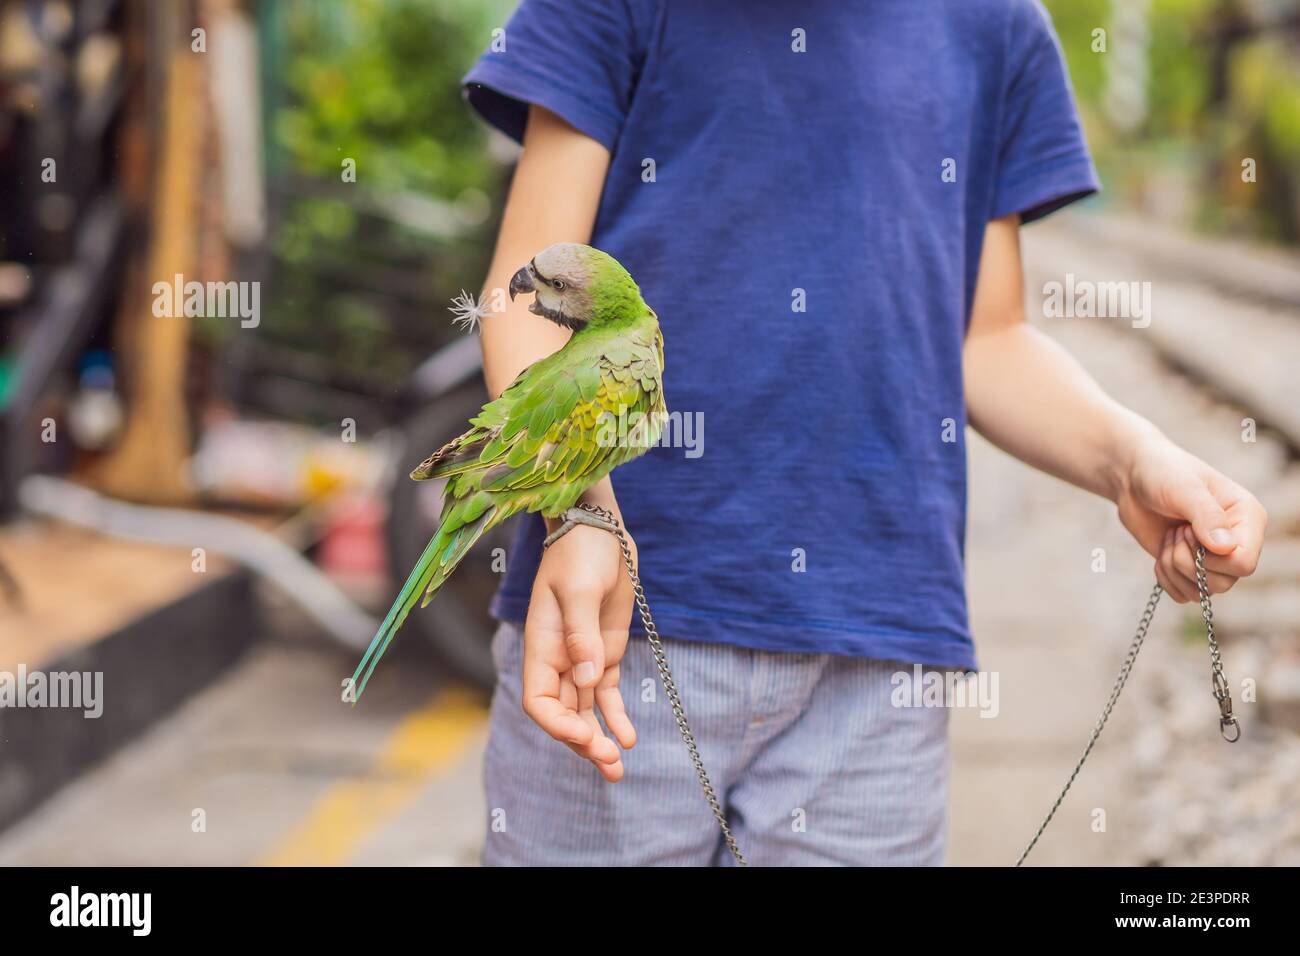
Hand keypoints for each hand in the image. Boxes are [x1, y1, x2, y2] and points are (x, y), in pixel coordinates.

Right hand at [521, 505, 637, 781]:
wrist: (599, 529)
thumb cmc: (580, 553)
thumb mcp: (579, 589)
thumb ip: (582, 635)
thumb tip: (587, 678)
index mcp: (541, 646)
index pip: (539, 700)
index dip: (558, 724)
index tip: (585, 734)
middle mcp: (558, 659)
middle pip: (563, 714)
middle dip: (582, 742)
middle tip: (609, 761)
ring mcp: (582, 658)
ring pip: (585, 710)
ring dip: (598, 740)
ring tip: (617, 768)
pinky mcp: (605, 652)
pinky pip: (607, 694)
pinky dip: (615, 716)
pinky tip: (629, 739)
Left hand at [1117, 437, 1266, 602]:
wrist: (1134, 477)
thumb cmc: (1163, 473)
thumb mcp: (1184, 488)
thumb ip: (1206, 516)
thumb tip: (1226, 549)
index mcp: (1248, 518)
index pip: (1244, 563)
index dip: (1211, 558)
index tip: (1189, 530)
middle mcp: (1237, 542)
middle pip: (1223, 582)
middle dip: (1187, 562)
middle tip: (1176, 531)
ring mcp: (1214, 558)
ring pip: (1202, 591)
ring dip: (1174, 568)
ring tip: (1169, 538)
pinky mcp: (1191, 568)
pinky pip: (1184, 595)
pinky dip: (1166, 579)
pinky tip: (1161, 553)